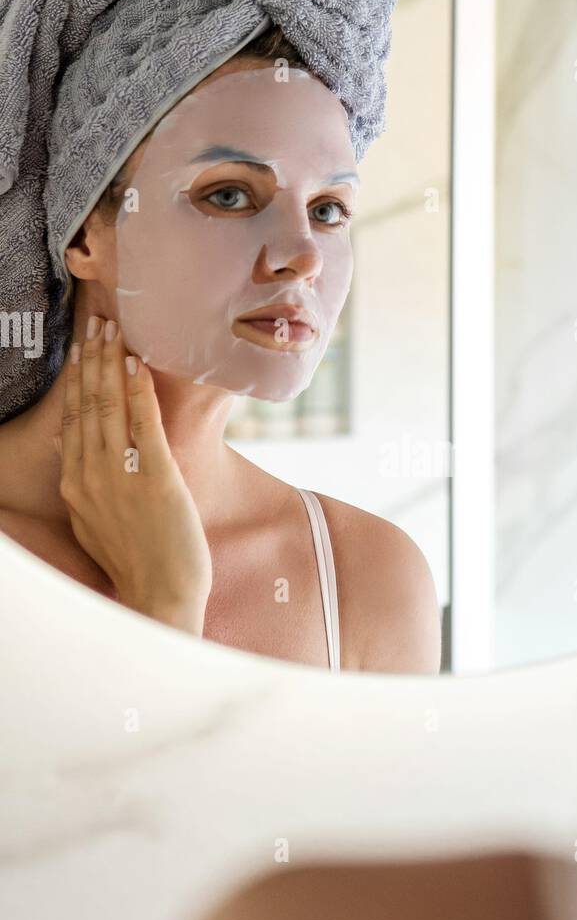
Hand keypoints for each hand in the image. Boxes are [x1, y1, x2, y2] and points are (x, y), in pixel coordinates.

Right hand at [59, 316, 212, 634]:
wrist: (161, 596)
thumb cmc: (138, 563)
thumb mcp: (97, 523)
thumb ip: (90, 487)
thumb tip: (82, 455)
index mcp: (75, 486)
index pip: (72, 420)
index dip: (77, 380)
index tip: (81, 349)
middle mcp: (90, 476)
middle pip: (87, 405)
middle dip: (92, 359)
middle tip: (97, 323)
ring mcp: (120, 476)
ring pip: (108, 407)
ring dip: (111, 364)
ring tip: (114, 331)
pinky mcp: (154, 478)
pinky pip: (141, 425)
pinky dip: (136, 391)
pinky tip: (136, 365)